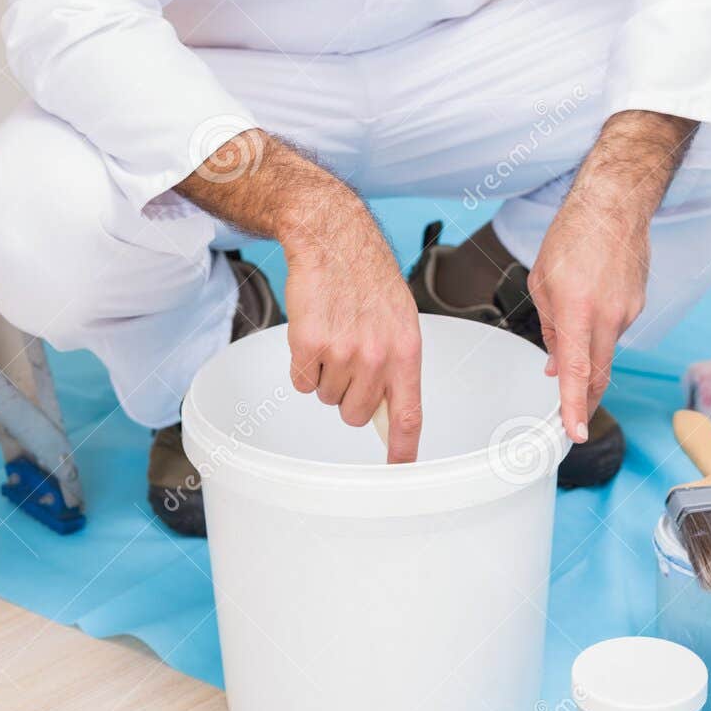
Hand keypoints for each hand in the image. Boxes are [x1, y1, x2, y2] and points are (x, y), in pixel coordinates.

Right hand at [283, 192, 422, 462]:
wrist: (333, 241)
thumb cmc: (367, 277)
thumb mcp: (400, 319)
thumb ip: (397, 364)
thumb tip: (389, 410)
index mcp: (406, 351)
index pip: (408, 414)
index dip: (403, 448)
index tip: (400, 469)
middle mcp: (376, 356)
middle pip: (354, 413)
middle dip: (347, 394)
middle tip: (346, 357)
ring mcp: (342, 352)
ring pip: (326, 397)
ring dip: (324, 374)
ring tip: (331, 334)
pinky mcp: (308, 345)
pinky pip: (301, 382)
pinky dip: (302, 364)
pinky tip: (312, 332)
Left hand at [527, 191, 648, 445]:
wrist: (614, 205)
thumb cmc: (572, 236)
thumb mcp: (543, 282)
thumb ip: (550, 329)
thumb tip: (556, 366)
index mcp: (577, 308)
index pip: (578, 370)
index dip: (574, 405)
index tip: (573, 432)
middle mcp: (607, 315)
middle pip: (599, 373)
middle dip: (585, 400)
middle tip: (571, 419)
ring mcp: (627, 311)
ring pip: (605, 348)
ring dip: (588, 350)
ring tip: (571, 314)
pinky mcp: (638, 305)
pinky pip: (614, 328)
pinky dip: (599, 328)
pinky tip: (591, 300)